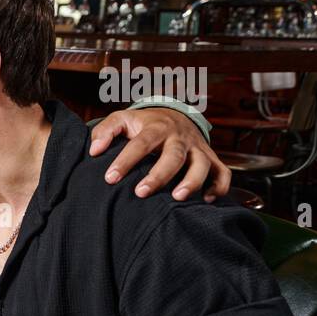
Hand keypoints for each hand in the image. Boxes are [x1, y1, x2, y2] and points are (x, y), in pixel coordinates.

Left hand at [90, 107, 230, 202]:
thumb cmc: (142, 124)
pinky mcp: (211, 158)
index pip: (140, 143)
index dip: (125, 161)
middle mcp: (180, 137)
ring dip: (192, 181)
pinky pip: (223, 173)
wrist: (175, 114)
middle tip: (140, 192)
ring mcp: (198, 148)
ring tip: (177, 198)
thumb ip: (105, 131)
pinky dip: (218, 187)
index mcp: (156, 127)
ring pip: (202, 164)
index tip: (110, 179)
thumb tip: (94, 151)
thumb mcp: (122, 119)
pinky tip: (205, 200)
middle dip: (159, 175)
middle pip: (173, 155)